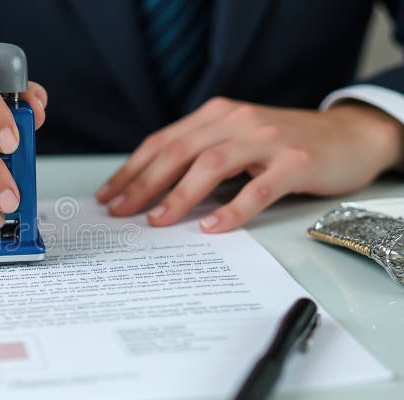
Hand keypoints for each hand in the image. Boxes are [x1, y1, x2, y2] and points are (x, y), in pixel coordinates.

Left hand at [95, 97, 403, 231]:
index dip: (132, 169)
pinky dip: (234, 209)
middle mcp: (237, 120)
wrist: (348, 136)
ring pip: (212, 165)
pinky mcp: (296, 162)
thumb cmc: (283, 145)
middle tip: (120, 212)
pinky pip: (259, 188)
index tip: (108, 195)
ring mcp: (267, 139)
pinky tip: (213, 227)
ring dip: (179, 195)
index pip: (163, 142)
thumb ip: (200, 155)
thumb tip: (152, 191)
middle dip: (143, 183)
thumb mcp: (236, 140)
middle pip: (178, 151)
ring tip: (157, 221)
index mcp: (216, 115)